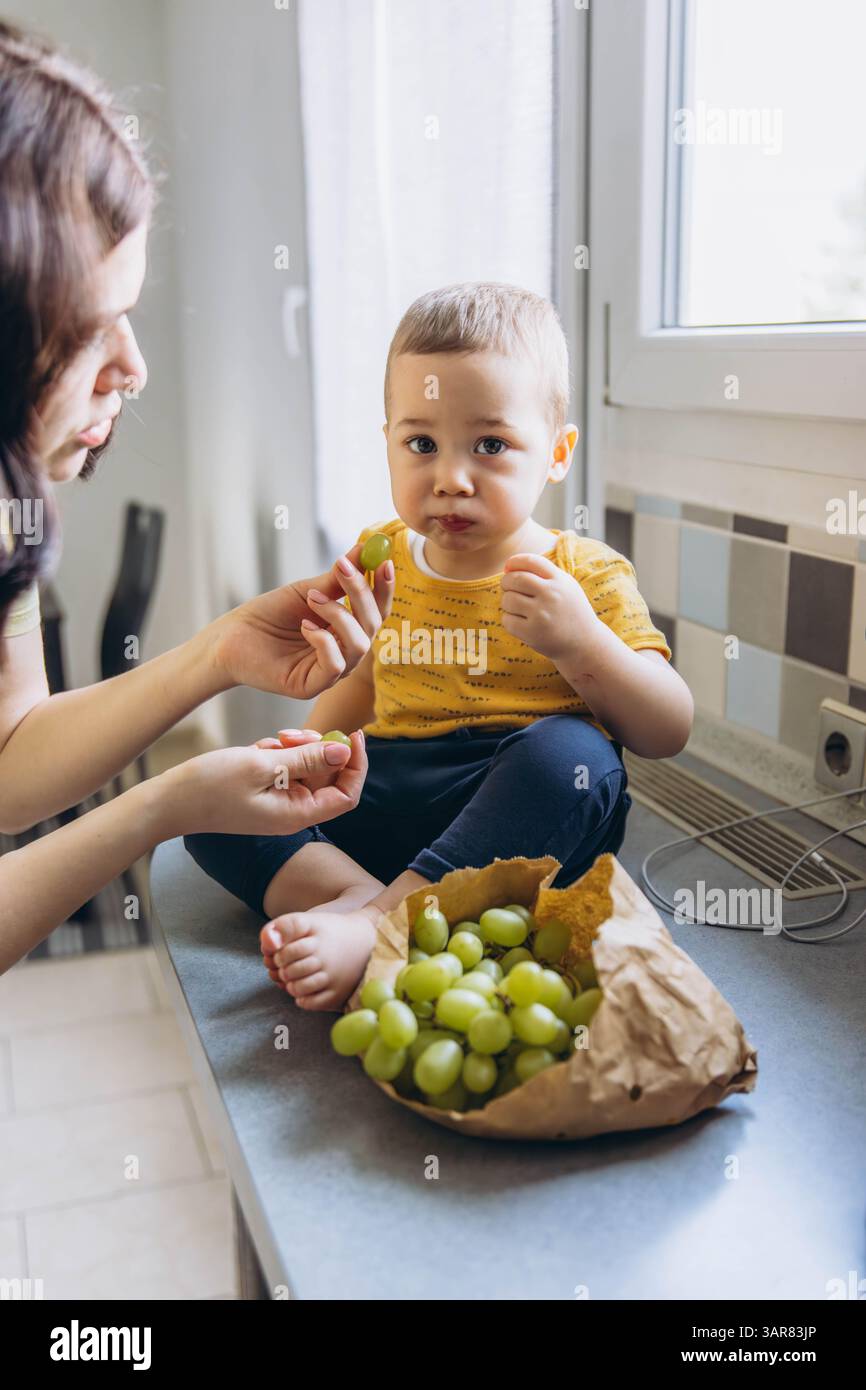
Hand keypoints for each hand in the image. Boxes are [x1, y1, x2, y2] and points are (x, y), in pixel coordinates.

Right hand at [160, 729, 366, 835]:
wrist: (170, 800)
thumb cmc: (210, 787)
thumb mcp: (263, 766)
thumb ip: (306, 759)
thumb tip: (344, 750)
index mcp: (298, 814)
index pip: (347, 794)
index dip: (356, 763)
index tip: (352, 733)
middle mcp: (292, 811)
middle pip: (328, 776)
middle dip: (318, 749)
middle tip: (293, 734)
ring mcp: (277, 801)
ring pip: (306, 767)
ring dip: (295, 748)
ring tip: (274, 740)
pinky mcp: (263, 790)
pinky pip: (284, 767)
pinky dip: (277, 753)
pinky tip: (258, 748)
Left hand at [208, 544, 393, 699]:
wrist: (229, 638)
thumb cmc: (267, 616)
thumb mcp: (306, 591)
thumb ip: (337, 579)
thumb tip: (364, 550)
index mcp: (346, 630)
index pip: (377, 611)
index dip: (385, 588)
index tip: (384, 561)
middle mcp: (344, 652)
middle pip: (374, 625)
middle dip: (361, 594)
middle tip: (342, 569)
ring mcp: (331, 673)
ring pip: (359, 645)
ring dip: (338, 615)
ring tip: (311, 600)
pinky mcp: (312, 686)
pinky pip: (335, 665)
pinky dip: (323, 640)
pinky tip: (304, 626)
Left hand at [500, 553, 598, 663]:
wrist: (585, 643)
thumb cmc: (569, 611)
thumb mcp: (565, 586)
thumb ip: (543, 574)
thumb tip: (508, 567)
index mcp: (560, 580)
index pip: (530, 561)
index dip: (514, 561)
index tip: (508, 568)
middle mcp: (551, 595)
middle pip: (514, 579)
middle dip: (506, 582)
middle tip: (508, 589)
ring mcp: (542, 614)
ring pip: (508, 600)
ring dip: (507, 603)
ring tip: (517, 608)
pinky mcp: (533, 633)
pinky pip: (507, 620)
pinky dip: (509, 620)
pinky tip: (520, 622)